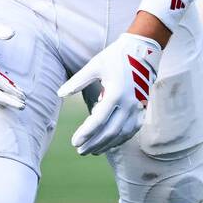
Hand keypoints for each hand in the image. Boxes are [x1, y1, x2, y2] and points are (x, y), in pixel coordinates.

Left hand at [58, 33, 160, 155]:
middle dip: (94, 143)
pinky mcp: (143, 109)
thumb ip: (77, 81)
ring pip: (122, 134)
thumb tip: (59, 94)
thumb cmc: (115, 56)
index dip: (86, 133)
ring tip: (92, 151)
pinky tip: (109, 143)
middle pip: (110, 132)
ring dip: (107, 145)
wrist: (143, 51)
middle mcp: (128, 103)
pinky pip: (132, 130)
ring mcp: (138, 108)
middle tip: (80, 151)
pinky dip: (120, 139)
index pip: (98, 120)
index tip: (74, 142)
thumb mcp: (94, 66)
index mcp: (115, 92)